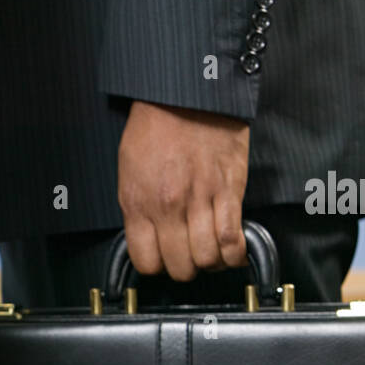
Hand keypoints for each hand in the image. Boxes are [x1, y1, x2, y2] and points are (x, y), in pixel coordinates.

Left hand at [117, 101, 249, 281]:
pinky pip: (234, 239)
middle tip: (188, 257)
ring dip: (211, 263)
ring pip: (208, 259)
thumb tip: (148, 240)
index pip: (146, 262)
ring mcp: (201, 200)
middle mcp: (168, 207)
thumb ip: (137, 209)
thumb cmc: (155, 128)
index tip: (163, 259)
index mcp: (138, 203)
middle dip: (185, 269)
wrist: (187, 94)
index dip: (156, 266)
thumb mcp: (128, 171)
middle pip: (180, 267)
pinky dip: (235, 253)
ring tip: (211, 254)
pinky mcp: (229, 191)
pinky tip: (232, 251)